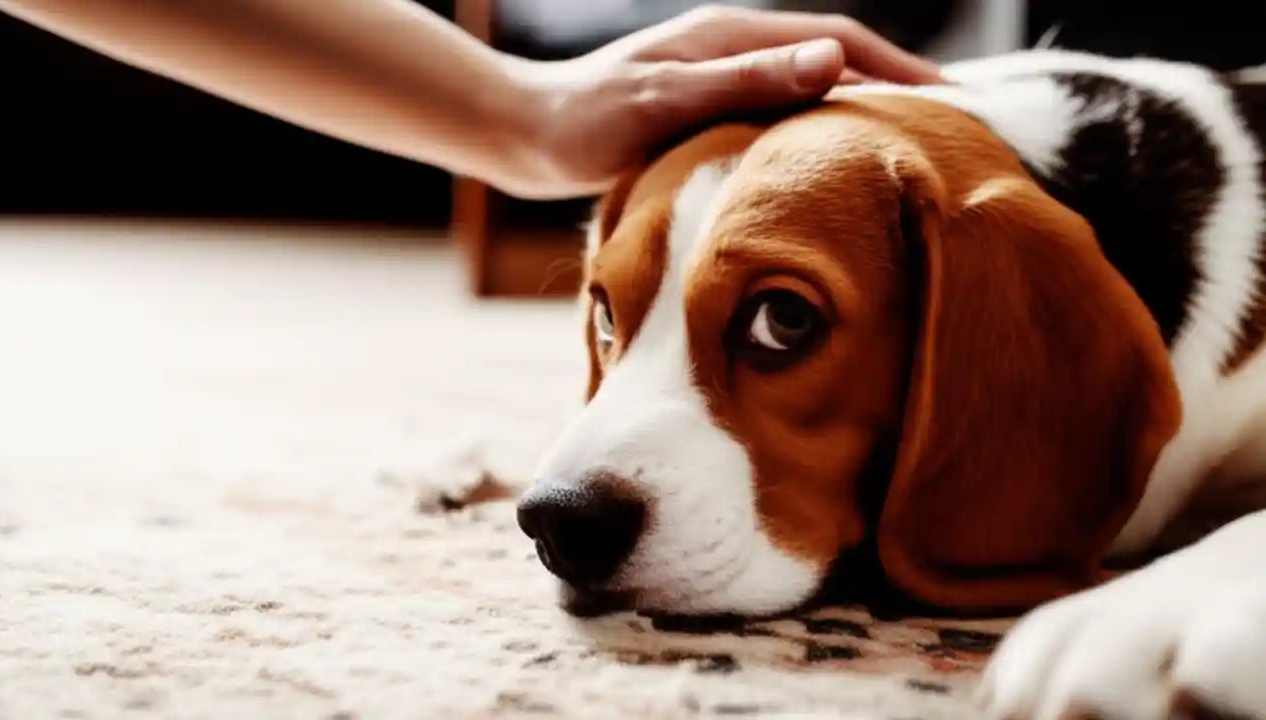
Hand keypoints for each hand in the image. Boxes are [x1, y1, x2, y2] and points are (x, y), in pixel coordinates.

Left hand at [503, 5, 942, 198]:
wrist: (525, 136)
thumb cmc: (586, 120)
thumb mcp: (667, 99)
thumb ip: (747, 80)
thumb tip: (833, 61)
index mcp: (733, 36)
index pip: (838, 41)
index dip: (899, 67)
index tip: (951, 98)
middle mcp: (734, 53)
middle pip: (833, 63)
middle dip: (891, 89)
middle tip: (947, 130)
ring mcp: (721, 82)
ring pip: (808, 94)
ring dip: (856, 116)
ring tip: (905, 153)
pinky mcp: (707, 114)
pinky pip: (780, 121)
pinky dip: (815, 139)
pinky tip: (830, 173)